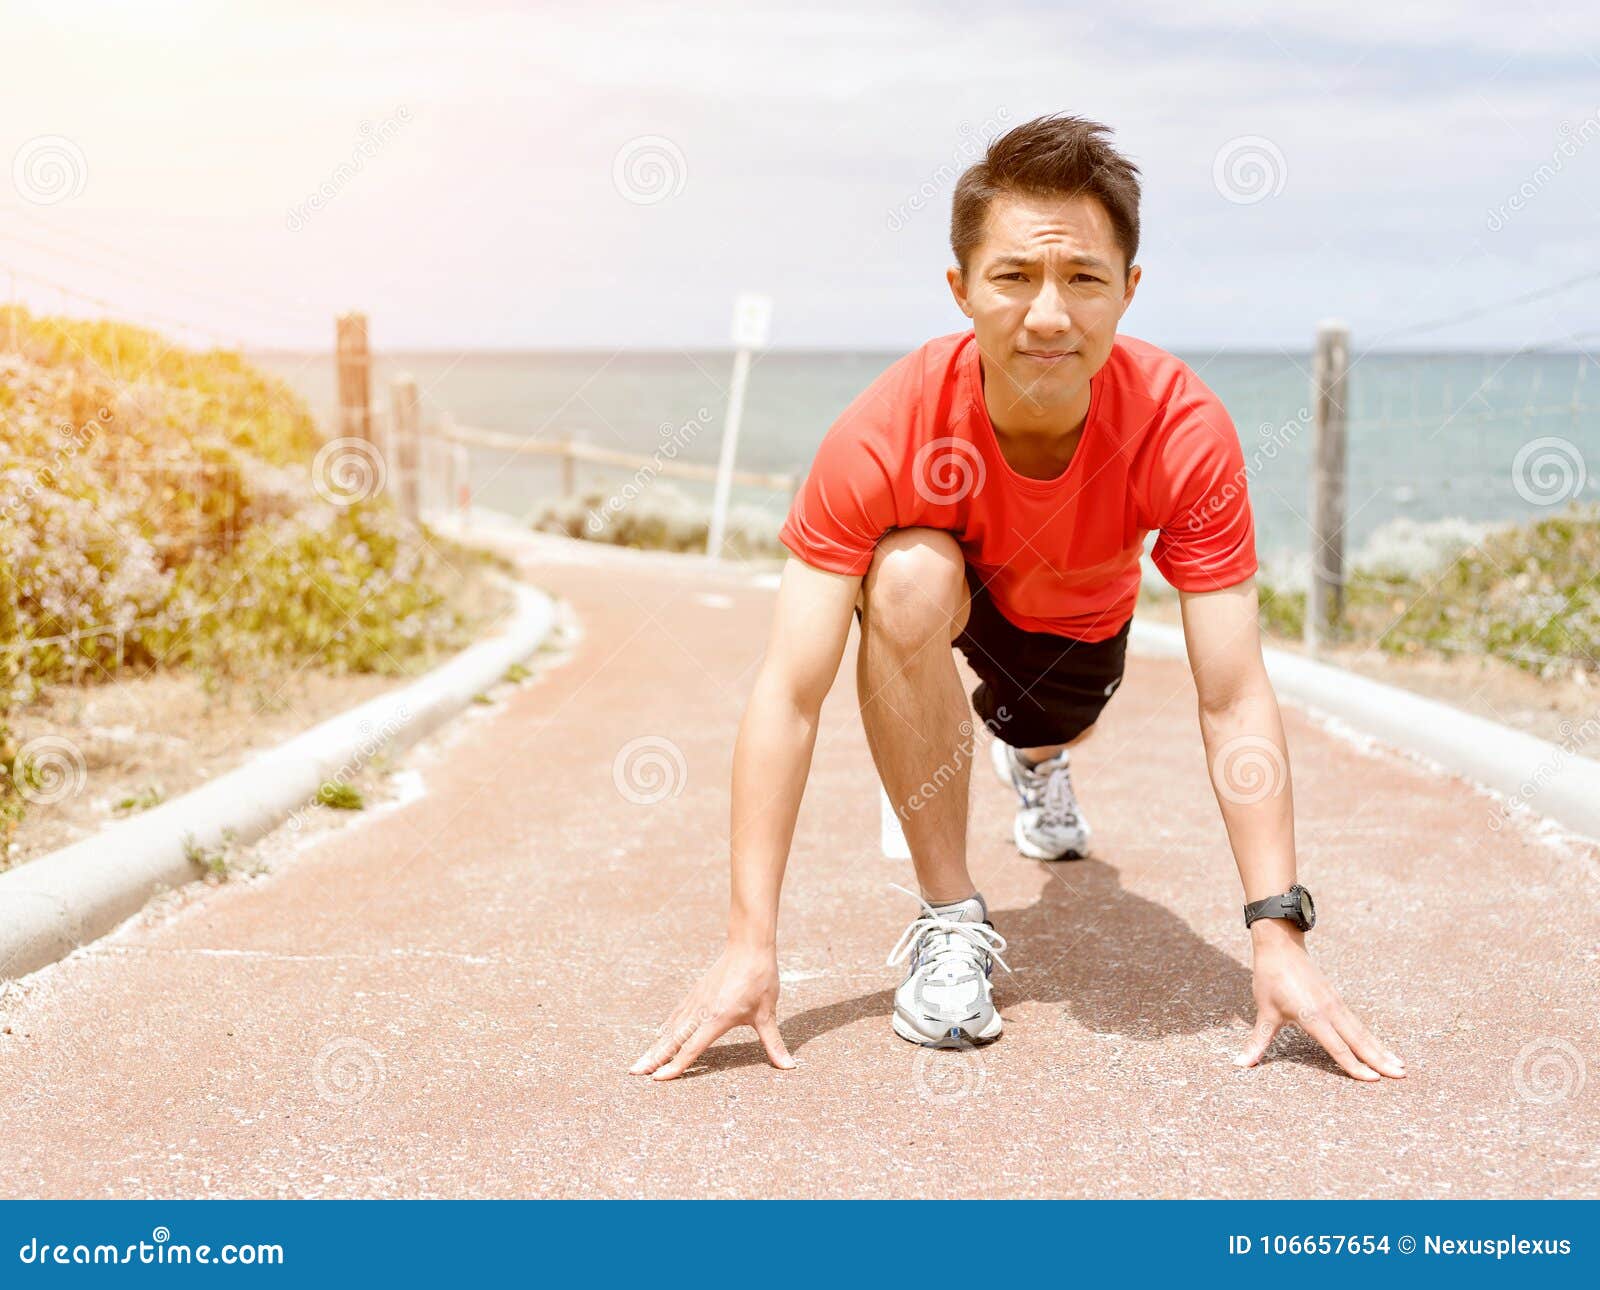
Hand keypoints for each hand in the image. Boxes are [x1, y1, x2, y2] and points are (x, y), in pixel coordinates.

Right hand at [629, 941, 795, 1080]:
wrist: (748, 946)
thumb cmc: (760, 979)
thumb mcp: (768, 1013)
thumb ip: (774, 1043)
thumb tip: (790, 1066)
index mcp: (717, 1018)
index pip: (692, 1048)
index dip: (676, 1066)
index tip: (658, 1079)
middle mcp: (701, 1011)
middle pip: (673, 1040)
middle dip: (653, 1059)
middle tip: (633, 1073)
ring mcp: (696, 1001)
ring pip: (671, 1028)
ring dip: (655, 1046)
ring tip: (640, 1061)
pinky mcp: (696, 993)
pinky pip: (676, 1014)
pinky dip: (665, 1028)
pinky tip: (658, 1036)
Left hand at [1235, 921, 1405, 1080]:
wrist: (1281, 946)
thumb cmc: (1270, 978)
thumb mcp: (1264, 1012)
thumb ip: (1258, 1042)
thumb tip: (1240, 1064)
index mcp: (1312, 1016)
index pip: (1337, 1047)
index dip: (1354, 1066)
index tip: (1373, 1080)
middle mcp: (1329, 1011)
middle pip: (1358, 1041)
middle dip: (1380, 1060)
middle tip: (1401, 1076)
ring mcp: (1336, 1004)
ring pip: (1362, 1031)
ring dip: (1381, 1048)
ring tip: (1400, 1065)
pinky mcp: (1337, 999)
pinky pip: (1357, 1022)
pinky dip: (1371, 1036)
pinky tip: (1380, 1046)